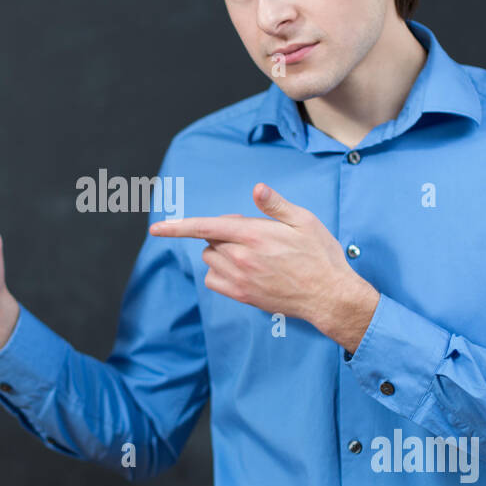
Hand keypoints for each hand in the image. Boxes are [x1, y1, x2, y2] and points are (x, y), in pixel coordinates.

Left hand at [149, 182, 378, 348]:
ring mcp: (239, 279)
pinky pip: (213, 280)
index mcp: (254, 235)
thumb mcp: (304, 221)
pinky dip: (219, 271)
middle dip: (223, 230)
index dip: (177, 227)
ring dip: (220, 250)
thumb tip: (257, 189)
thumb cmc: (320, 256)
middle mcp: (241, 258)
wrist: (328, 296)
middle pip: (210, 238)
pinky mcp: (241, 296)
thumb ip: (276, 205)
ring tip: (250, 252)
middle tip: (252, 233)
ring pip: (210, 258)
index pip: (206, 226)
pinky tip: (241, 269)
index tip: (156, 228)